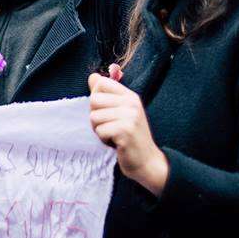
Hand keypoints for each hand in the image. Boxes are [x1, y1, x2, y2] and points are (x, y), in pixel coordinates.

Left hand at [88, 73, 168, 196]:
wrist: (146, 161)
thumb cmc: (129, 136)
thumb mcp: (120, 111)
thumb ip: (105, 94)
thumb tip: (92, 76)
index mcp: (130, 96)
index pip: (101, 82)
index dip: (96, 98)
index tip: (107, 111)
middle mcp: (132, 103)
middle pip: (94, 100)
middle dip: (96, 116)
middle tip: (110, 126)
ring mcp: (130, 116)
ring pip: (94, 117)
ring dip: (99, 130)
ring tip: (113, 135)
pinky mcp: (126, 131)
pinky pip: (100, 131)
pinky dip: (103, 139)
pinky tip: (116, 143)